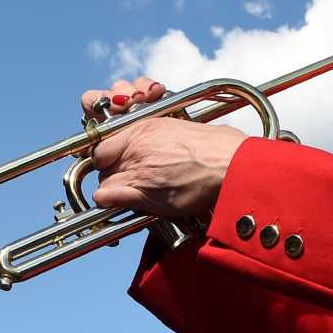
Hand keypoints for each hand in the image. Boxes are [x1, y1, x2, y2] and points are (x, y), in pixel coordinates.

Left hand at [80, 76, 244, 218]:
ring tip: (134, 192)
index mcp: (143, 128)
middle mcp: (136, 146)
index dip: (106, 156)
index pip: (101, 143)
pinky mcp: (143, 193)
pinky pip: (105, 197)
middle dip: (111, 173)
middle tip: (128, 180)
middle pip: (101, 163)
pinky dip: (109, 202)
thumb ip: (150, 137)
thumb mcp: (176, 130)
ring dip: (115, 189)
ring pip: (103, 181)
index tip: (112, 163)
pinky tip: (122, 203)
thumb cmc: (214, 148)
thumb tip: (141, 144)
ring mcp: (137, 169)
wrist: (230, 165)